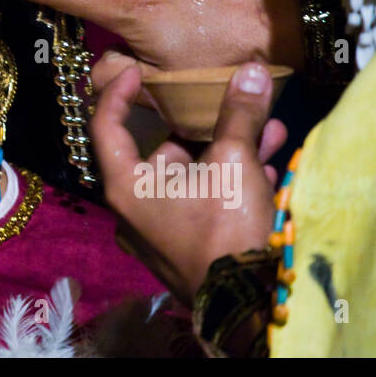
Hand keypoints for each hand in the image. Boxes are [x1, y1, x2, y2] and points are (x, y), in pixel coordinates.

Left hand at [91, 61, 284, 306]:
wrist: (248, 306)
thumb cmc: (226, 229)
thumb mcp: (234, 163)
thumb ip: (240, 115)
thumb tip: (253, 69)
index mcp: (127, 186)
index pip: (106, 127)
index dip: (119, 93)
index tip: (137, 71)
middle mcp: (134, 210)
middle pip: (161, 153)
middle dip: (203, 126)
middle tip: (229, 101)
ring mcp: (159, 232)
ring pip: (191, 178)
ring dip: (227, 152)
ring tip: (267, 127)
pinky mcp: (186, 248)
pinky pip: (203, 203)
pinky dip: (231, 181)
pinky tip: (269, 162)